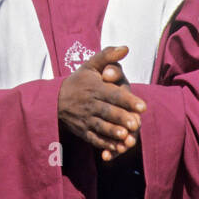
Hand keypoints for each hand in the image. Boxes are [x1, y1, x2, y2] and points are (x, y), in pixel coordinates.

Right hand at [57, 46, 145, 161]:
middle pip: (108, 111)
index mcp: (95, 87)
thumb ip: (107, 56)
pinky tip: (116, 150)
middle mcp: (90, 104)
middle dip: (121, 118)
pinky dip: (105, 145)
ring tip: (126, 137)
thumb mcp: (91, 65)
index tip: (143, 106)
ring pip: (101, 126)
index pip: (113, 94)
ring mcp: (86, 119)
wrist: (55, 99)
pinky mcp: (83, 131)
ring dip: (113, 132)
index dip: (128, 100)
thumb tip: (125, 48)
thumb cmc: (80, 80)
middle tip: (136, 124)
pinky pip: (94, 139)